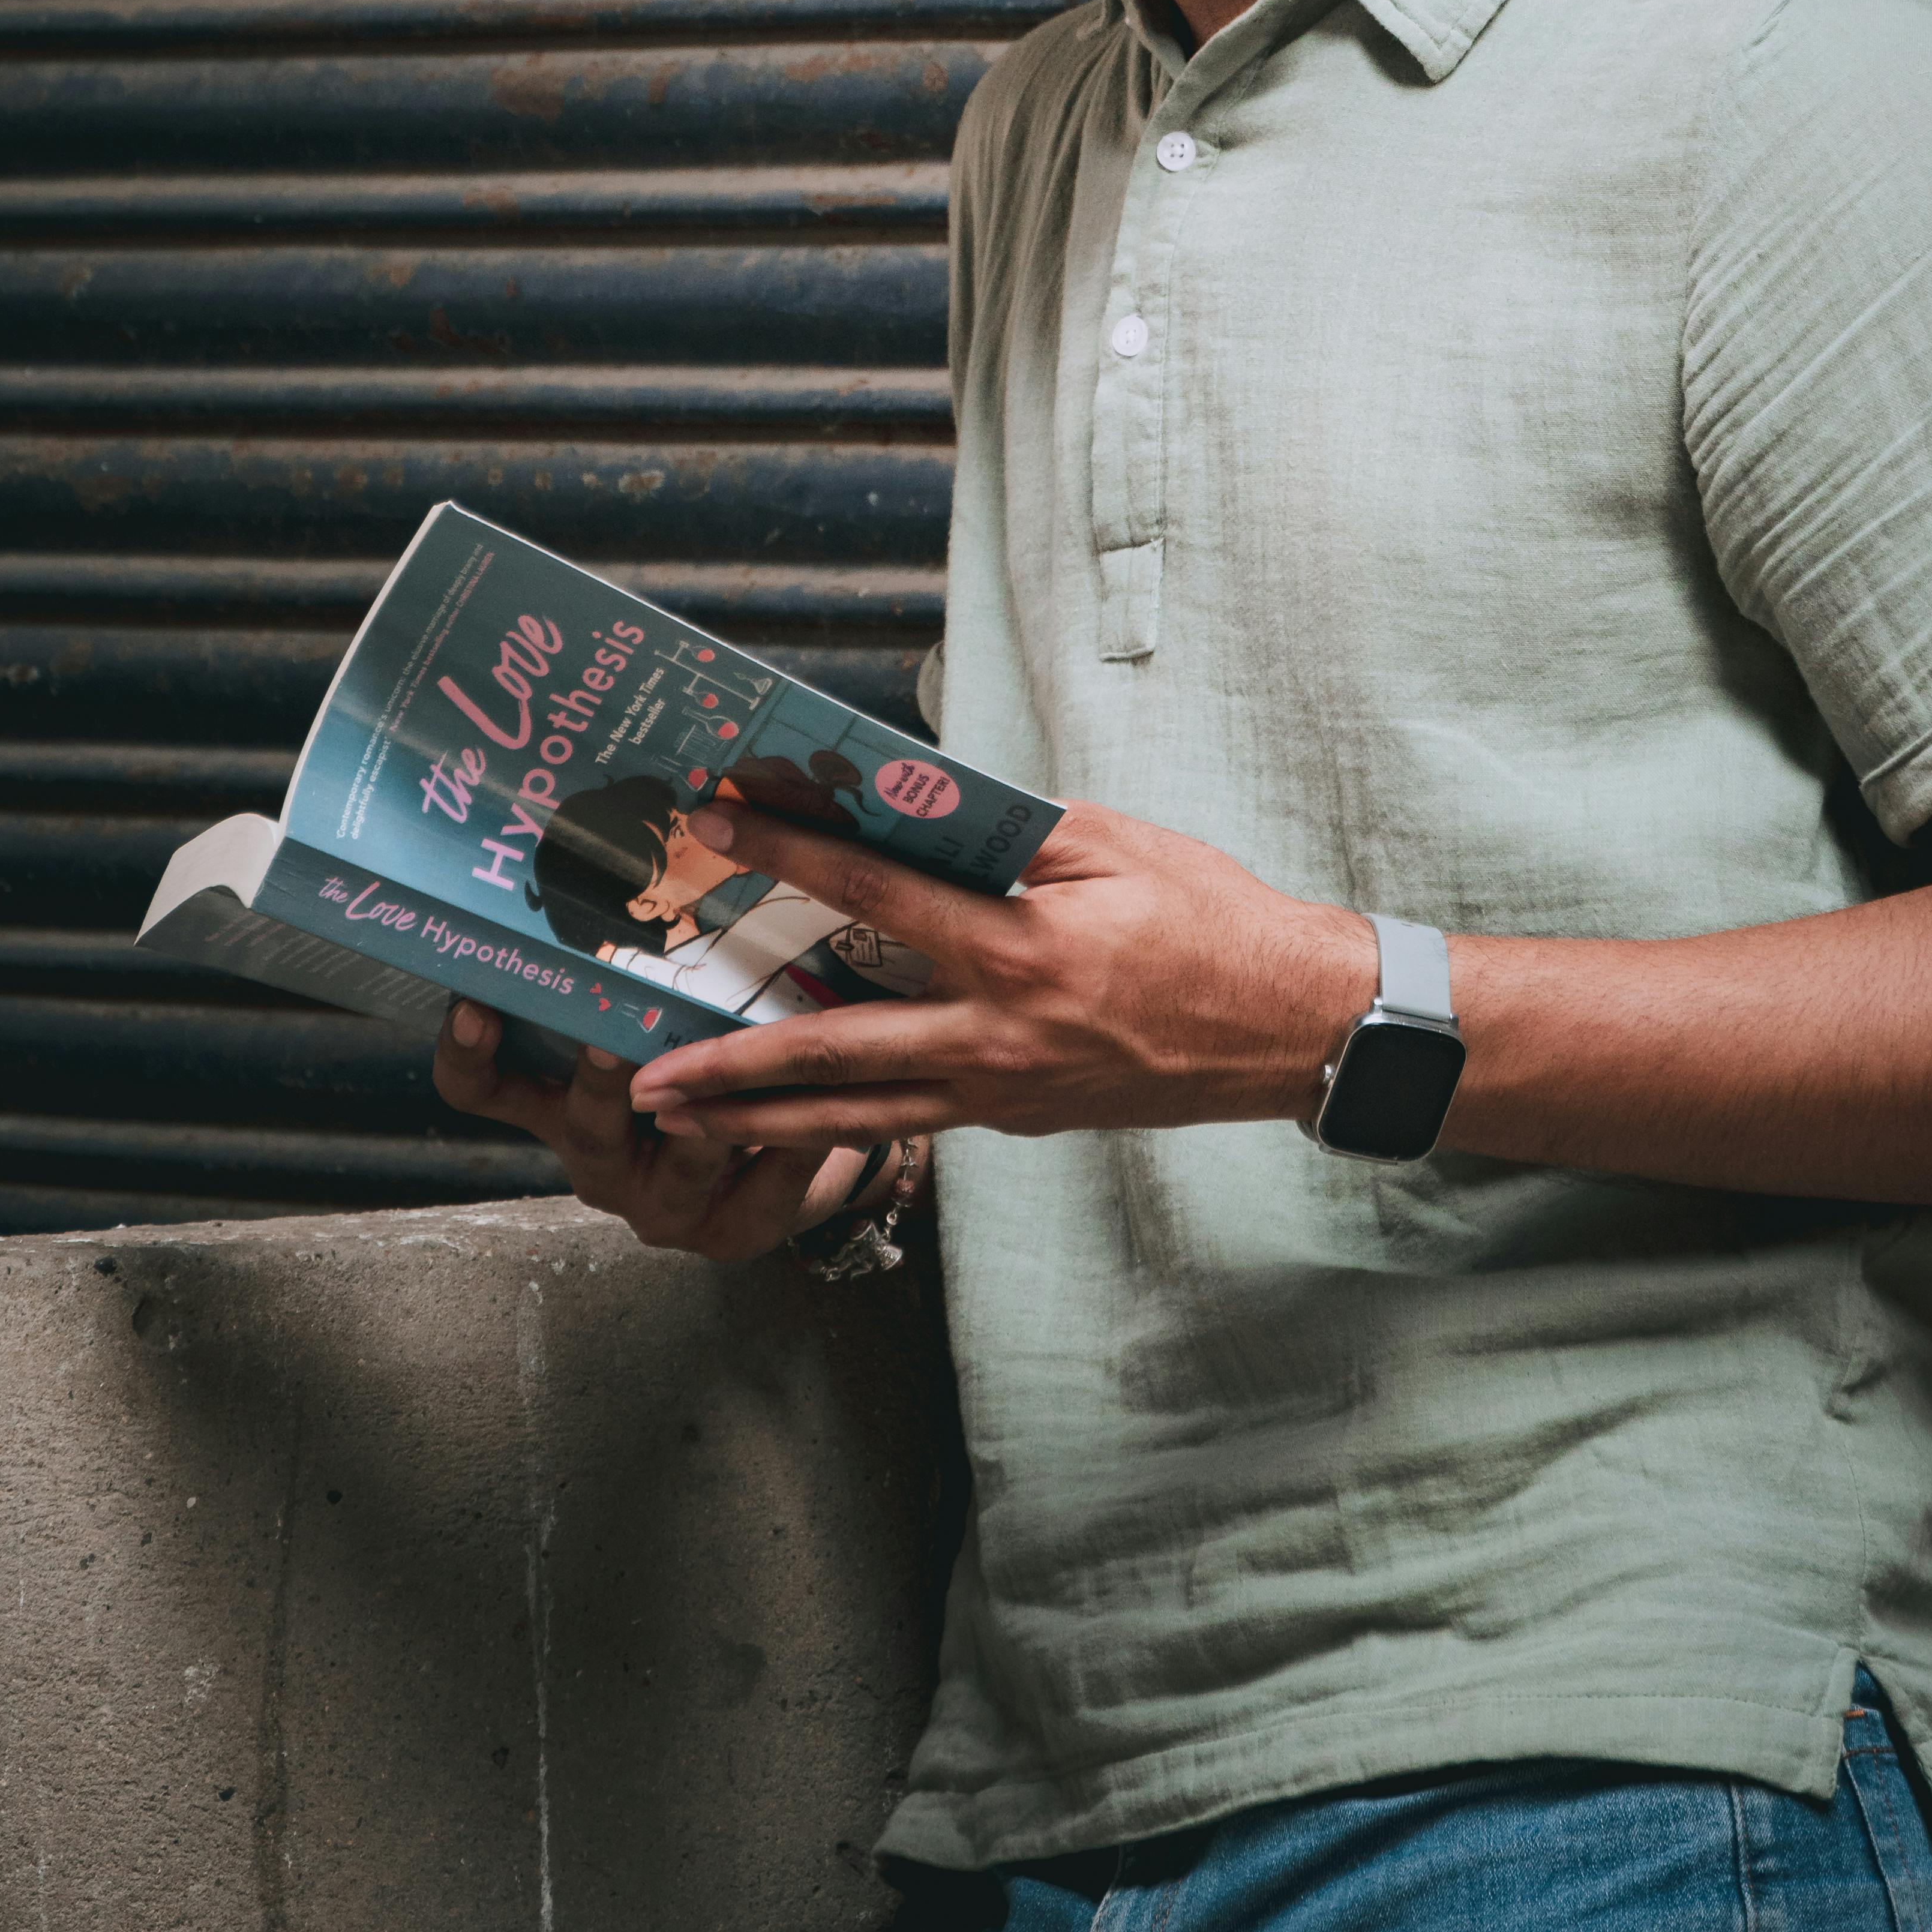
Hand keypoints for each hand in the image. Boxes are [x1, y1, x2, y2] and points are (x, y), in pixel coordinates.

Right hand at [430, 1000, 885, 1261]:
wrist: (775, 1170)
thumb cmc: (701, 1076)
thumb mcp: (648, 1033)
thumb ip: (631, 976)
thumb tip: (652, 850)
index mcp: (560, 1108)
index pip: (484, 1091)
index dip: (470, 1053)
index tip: (474, 1002)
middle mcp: (598, 1161)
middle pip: (580, 1126)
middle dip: (599, 1079)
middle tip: (610, 1039)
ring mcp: (662, 1205)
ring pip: (683, 1156)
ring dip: (713, 1107)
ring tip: (742, 1063)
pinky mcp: (731, 1231)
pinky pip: (767, 1182)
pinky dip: (794, 1142)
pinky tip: (818, 1110)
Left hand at [626, 797, 1373, 1156]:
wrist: (1289, 1027)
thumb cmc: (1211, 919)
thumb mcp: (1118, 842)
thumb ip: (1013, 830)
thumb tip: (918, 807)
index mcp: (1021, 948)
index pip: (873, 891)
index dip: (787, 852)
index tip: (713, 824)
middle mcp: (999, 1034)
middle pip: (834, 1052)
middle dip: (729, 1062)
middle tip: (642, 1068)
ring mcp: (1004, 1091)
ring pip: (857, 1115)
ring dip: (758, 1118)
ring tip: (676, 1117)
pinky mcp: (1017, 1118)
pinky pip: (908, 1122)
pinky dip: (837, 1125)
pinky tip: (788, 1116)